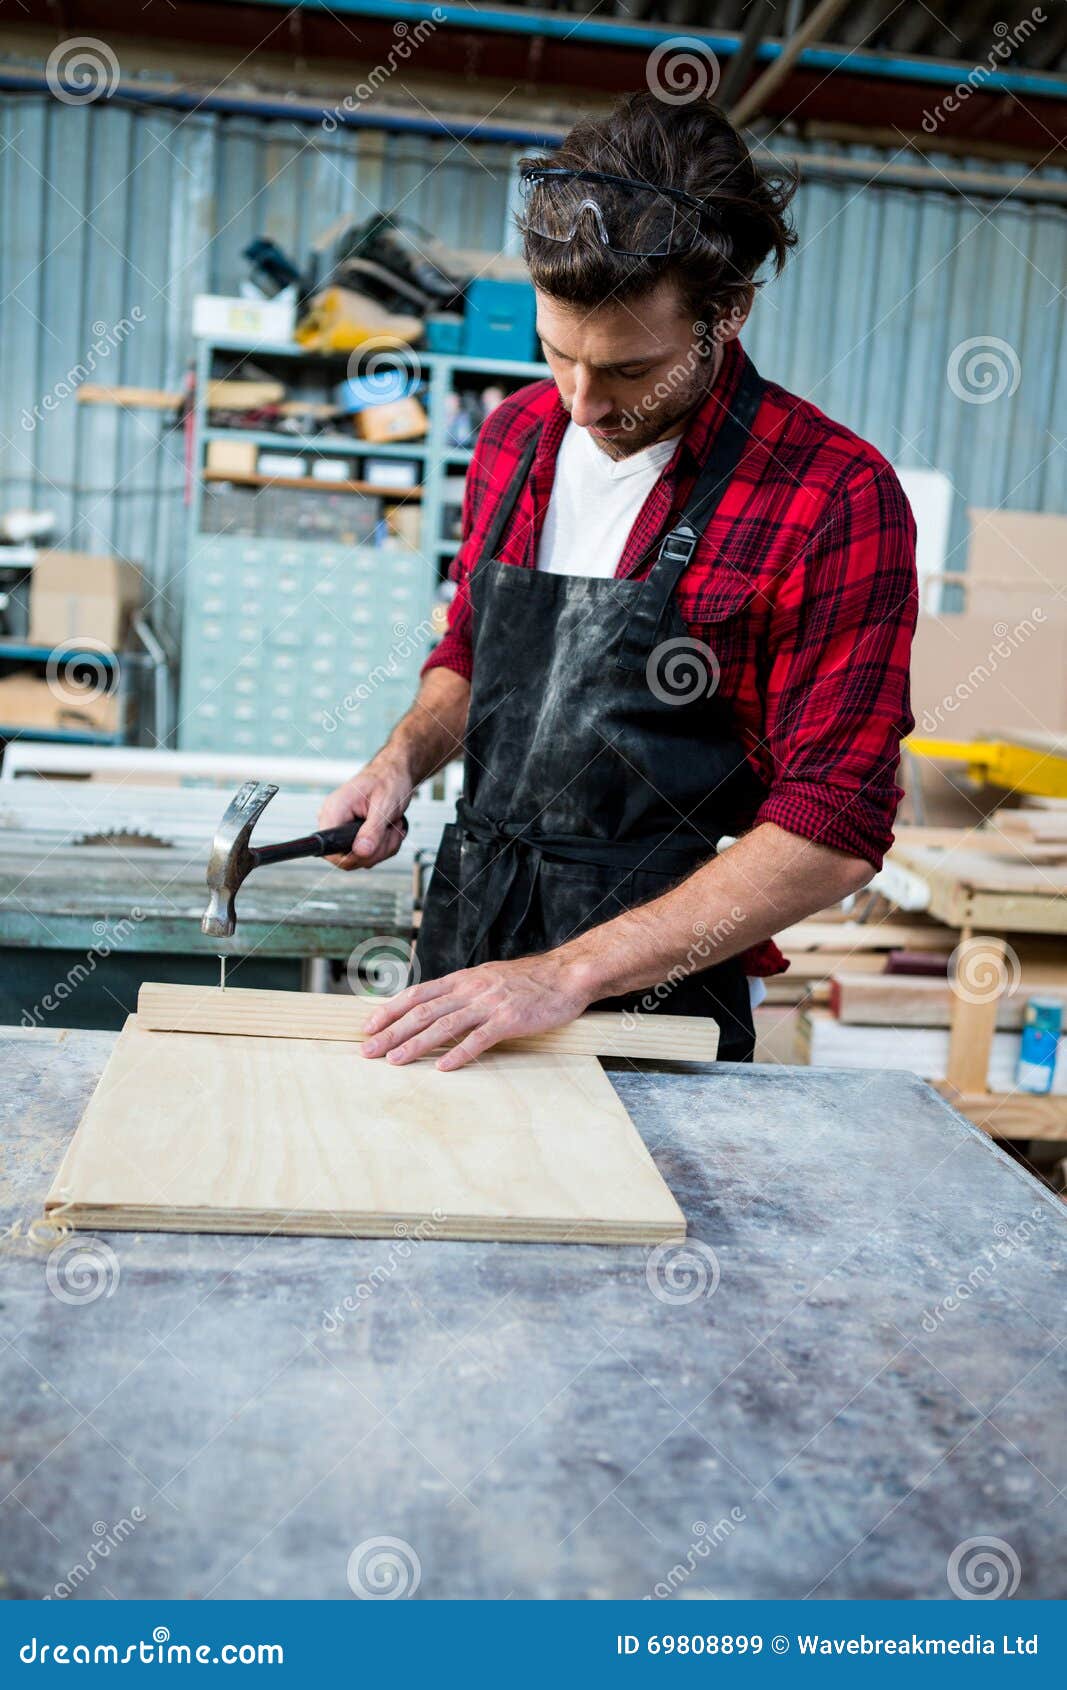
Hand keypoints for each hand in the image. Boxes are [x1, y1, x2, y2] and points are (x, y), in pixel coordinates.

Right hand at [318, 754, 412, 868]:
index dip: (349, 856)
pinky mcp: (354, 837)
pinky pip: (369, 855)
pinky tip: (389, 829)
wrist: (395, 775)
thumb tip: (361, 851)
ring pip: (362, 859)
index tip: (370, 848)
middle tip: (389, 829)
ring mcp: (343, 831)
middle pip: (348, 859)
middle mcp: (335, 822)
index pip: (328, 849)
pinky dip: (385, 846)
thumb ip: (372, 830)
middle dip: (376, 850)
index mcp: (334, 811)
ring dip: (384, 846)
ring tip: (391, 825)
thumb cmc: (388, 781)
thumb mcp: (384, 805)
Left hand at [360, 952, 595, 1070]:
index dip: (390, 1010)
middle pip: (422, 1011)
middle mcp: (470, 990)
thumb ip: (462, 992)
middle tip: (368, 1051)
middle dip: (391, 1032)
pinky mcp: (509, 1019)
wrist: (566, 975)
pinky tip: (443, 1067)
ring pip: (443, 1025)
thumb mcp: (488, 978)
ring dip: (415, 1044)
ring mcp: (489, 1004)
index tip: (368, 1027)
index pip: (417, 994)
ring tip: (395, 1061)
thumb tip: (436, 1008)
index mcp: (463, 980)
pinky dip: (459, 1053)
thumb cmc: (529, 981)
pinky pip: (479, 1038)